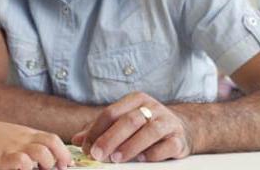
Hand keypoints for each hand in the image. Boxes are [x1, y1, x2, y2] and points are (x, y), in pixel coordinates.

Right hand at [0, 119, 71, 169]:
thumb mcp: (12, 135)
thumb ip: (27, 142)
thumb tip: (43, 154)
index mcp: (26, 134)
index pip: (52, 139)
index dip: (63, 151)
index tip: (67, 163)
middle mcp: (22, 139)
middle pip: (51, 143)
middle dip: (60, 158)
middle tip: (59, 168)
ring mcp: (13, 148)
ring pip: (41, 152)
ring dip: (46, 163)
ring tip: (41, 169)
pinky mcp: (2, 159)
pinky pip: (21, 162)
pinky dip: (27, 167)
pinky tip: (24, 169)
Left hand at [71, 92, 192, 162]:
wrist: (183, 128)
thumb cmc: (145, 126)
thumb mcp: (123, 122)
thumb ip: (100, 130)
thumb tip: (77, 140)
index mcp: (134, 100)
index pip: (111, 113)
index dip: (96, 130)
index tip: (86, 147)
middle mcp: (151, 107)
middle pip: (128, 121)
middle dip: (110, 139)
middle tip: (97, 154)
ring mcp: (167, 122)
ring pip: (148, 132)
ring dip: (130, 146)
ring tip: (116, 159)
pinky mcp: (179, 139)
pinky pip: (166, 146)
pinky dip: (153, 153)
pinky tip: (141, 159)